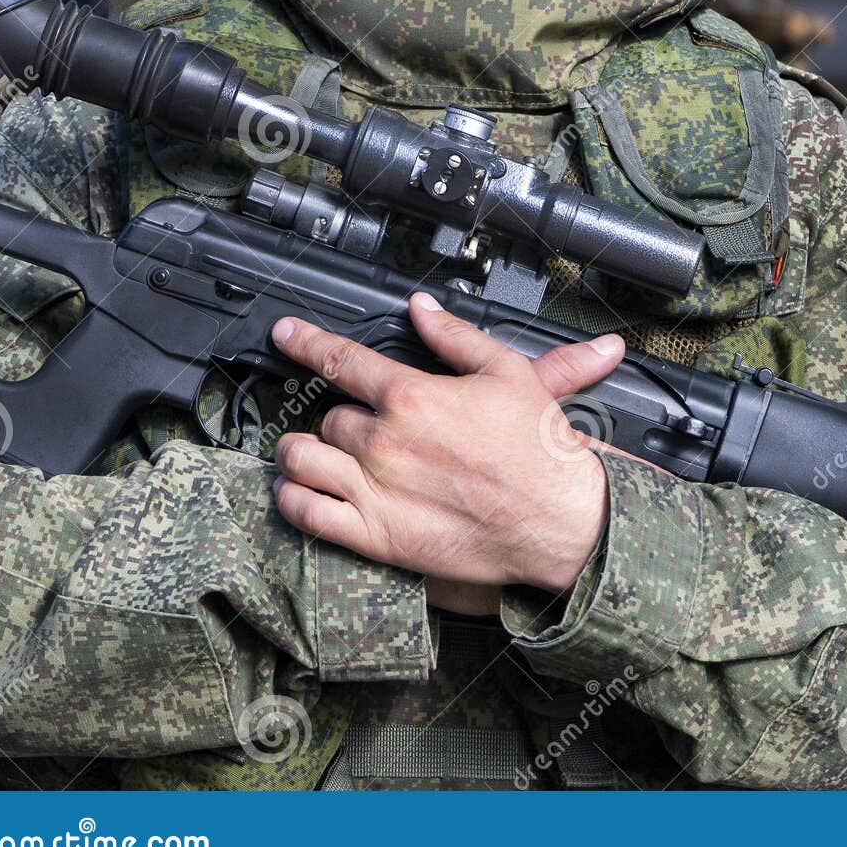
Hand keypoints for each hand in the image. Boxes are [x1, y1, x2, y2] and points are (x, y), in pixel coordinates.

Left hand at [269, 293, 625, 613]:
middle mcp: (385, 442)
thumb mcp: (508, 372)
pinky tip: (302, 491)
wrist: (560, 518)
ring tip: (311, 454)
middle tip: (353, 424)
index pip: (339, 360)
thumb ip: (455, 337)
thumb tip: (422, 309)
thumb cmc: (539, 449)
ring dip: (300, 454)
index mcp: (413, 396)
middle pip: (326, 417)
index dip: (305, 343)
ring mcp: (375, 491)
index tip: (286, 336)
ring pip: (301, 460)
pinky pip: (307, 514)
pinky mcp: (376, 537)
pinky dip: (295, 499)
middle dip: (337, 418)